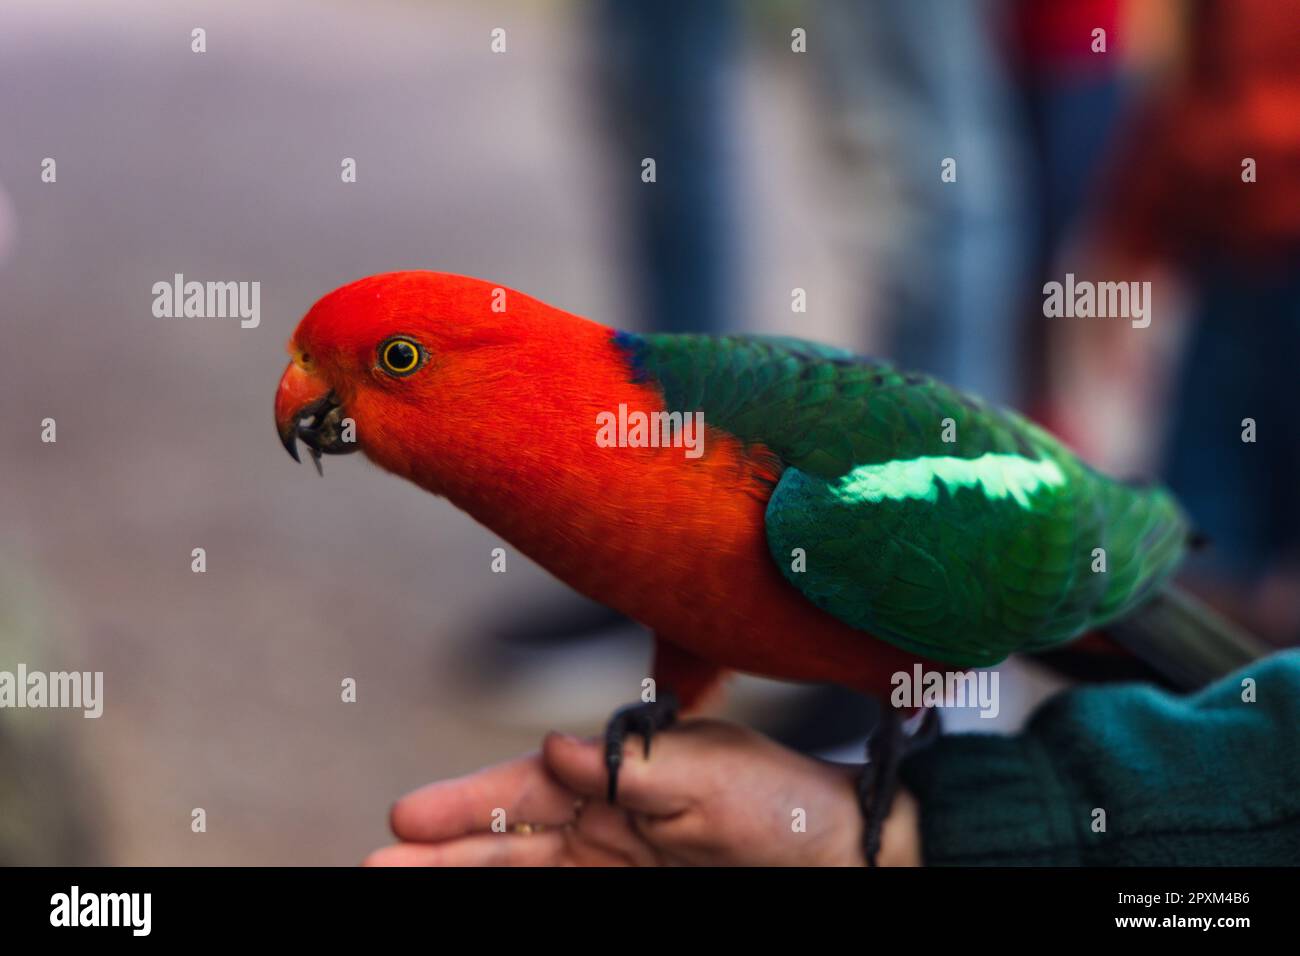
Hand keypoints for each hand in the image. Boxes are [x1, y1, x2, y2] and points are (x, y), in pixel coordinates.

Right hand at [364, 719, 920, 866]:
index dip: (464, 801)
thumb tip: (557, 745)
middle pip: (506, 837)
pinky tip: (480, 900)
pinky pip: (555, 897)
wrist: (841, 858)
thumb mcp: (713, 773)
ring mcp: (614, 861)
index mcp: (618, 772)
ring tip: (399, 883)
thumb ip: (634, 763)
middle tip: (375, 863)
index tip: (406, 816)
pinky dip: (513, 895)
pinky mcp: (625, 893)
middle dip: (442, 850)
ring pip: (521, 871)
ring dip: (462, 876)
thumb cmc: (784, 802)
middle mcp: (605, 817)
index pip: (525, 783)